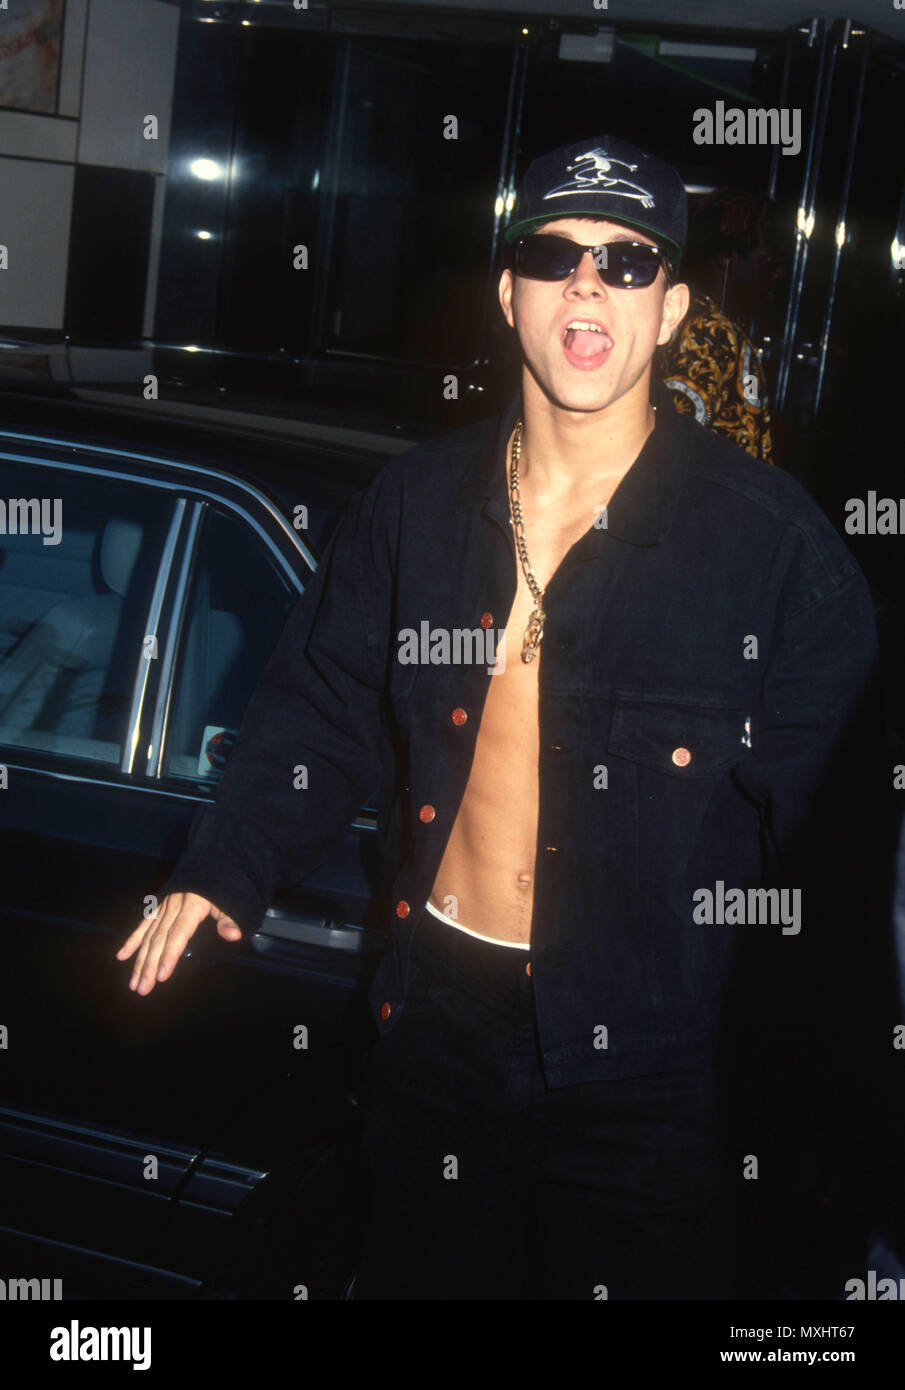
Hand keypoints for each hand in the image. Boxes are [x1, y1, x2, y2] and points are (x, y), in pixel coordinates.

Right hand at [116, 892, 241, 994]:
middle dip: (149, 965)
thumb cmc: (225, 883)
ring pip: (148, 936)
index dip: (170, 955)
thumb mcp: (232, 898)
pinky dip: (132, 940)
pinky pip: (144, 924)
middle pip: (159, 939)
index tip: (161, 976)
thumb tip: (233, 936)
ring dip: (139, 960)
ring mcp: (164, 905)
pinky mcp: (159, 905)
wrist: (213, 858)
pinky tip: (122, 956)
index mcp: (193, 904)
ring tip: (133, 983)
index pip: (179, 933)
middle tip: (142, 989)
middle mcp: (174, 905)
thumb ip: (229, 918)